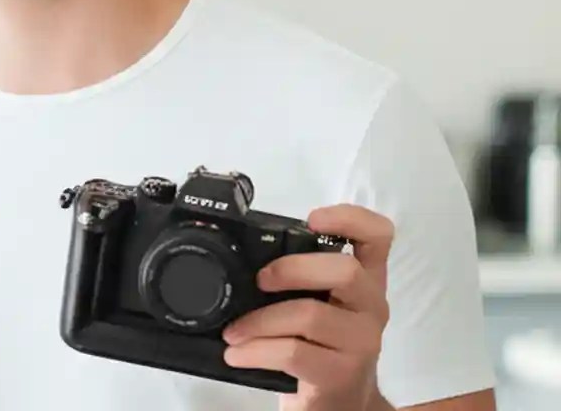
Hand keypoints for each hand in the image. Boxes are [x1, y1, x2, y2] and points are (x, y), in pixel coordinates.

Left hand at [221, 204, 394, 410]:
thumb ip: (297, 278)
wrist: (338, 405)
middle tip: (258, 280)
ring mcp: (362, 343)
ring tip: (233, 332)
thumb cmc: (319, 346)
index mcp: (365, 281)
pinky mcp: (342, 375)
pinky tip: (237, 354)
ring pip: (311, 315)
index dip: (350, 219)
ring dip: (259, 321)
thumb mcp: (315, 304)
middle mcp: (371, 307)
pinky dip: (256, 351)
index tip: (312, 219)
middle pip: (345, 271)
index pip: (378, 237)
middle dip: (292, 268)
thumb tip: (241, 256)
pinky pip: (294, 353)